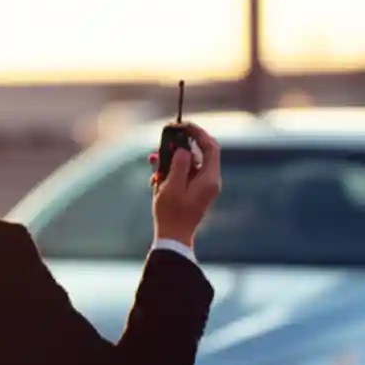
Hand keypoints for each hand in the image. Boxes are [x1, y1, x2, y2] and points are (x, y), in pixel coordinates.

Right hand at [148, 123, 220, 248]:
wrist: (174, 238)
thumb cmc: (172, 214)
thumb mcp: (172, 186)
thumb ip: (179, 164)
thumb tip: (183, 150)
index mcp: (209, 178)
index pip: (210, 146)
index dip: (197, 133)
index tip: (182, 125)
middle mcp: (210, 181)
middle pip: (200, 153)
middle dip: (181, 145)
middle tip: (164, 142)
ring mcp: (203, 187)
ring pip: (190, 163)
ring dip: (172, 159)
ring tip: (154, 160)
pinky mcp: (195, 192)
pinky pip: (185, 174)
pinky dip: (172, 171)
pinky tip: (157, 176)